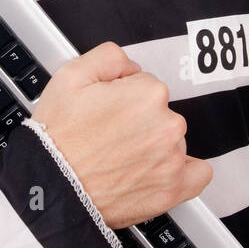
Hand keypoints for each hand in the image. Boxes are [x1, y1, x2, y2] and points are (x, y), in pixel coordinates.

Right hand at [31, 41, 213, 228]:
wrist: (51, 187)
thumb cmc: (58, 138)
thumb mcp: (70, 76)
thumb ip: (110, 57)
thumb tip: (131, 67)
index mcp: (148, 94)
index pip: (146, 85)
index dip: (122, 96)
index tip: (106, 111)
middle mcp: (167, 126)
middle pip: (161, 113)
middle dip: (138, 120)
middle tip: (109, 135)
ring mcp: (172, 160)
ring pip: (172, 141)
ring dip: (154, 145)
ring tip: (120, 158)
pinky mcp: (172, 190)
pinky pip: (198, 174)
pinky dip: (184, 170)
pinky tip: (159, 170)